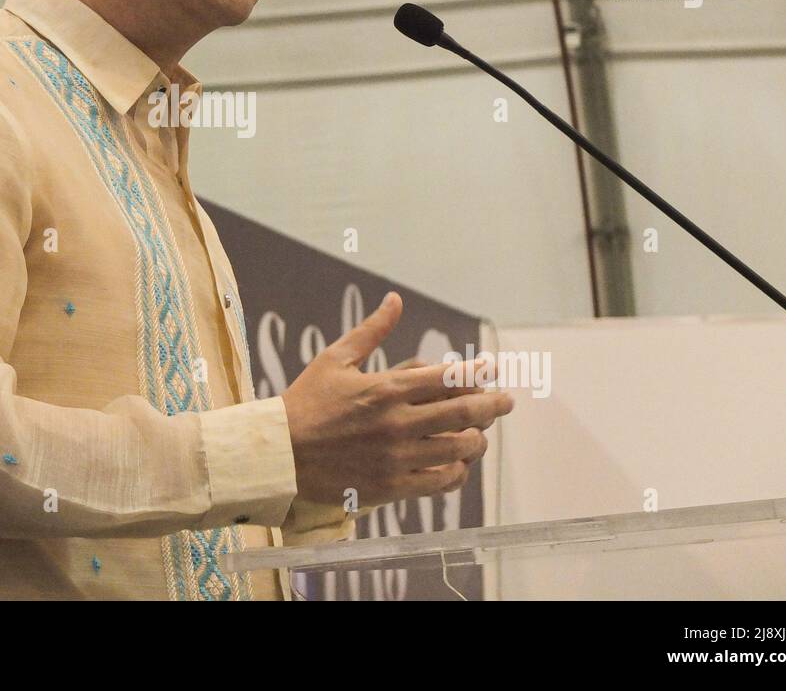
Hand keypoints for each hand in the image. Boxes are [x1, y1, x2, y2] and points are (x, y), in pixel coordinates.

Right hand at [281, 292, 512, 507]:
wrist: (279, 453)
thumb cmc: (306, 402)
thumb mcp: (335, 358)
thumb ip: (372, 330)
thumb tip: (395, 299)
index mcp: (387, 388)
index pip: (449, 378)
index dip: (478, 372)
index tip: (491, 369)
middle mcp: (398, 422)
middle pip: (464, 412)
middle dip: (494, 405)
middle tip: (506, 401)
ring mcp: (397, 457)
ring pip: (458, 448)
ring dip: (477, 439)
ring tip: (480, 435)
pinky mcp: (391, 486)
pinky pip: (439, 481)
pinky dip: (456, 472)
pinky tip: (457, 465)